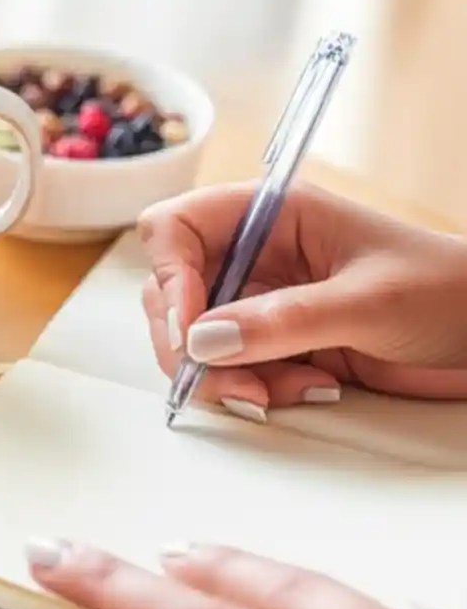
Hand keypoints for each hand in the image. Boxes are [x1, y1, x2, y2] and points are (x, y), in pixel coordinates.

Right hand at [138, 182, 466, 421]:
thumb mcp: (368, 304)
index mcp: (272, 215)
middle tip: (226, 380)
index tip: (190, 332)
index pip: (176, 230)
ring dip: (223, 376)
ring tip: (276, 392)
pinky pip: (230, 369)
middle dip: (190, 344)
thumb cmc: (449, 292)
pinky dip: (252, 389)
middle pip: (171, 293)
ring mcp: (261, 300)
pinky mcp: (274, 342)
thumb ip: (281, 322)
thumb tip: (202, 343)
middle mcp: (256, 254)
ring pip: (193, 339)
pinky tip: (305, 390)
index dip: (170, 278)